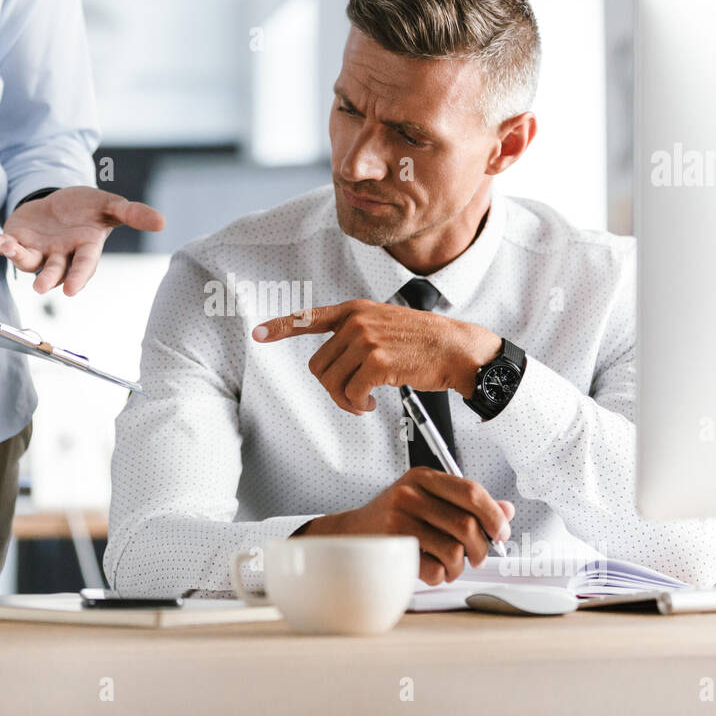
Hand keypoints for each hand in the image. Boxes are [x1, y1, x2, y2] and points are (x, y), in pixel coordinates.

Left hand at [0, 186, 164, 295]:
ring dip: (17, 257)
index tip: (70, 290)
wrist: (59, 202)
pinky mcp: (19, 242)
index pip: (84, 265)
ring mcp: (39, 252)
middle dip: (48, 278)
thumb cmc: (88, 208)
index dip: (78, 277)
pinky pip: (5, 246)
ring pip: (29, 262)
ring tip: (9, 247)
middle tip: (43, 288)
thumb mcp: (110, 205)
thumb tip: (162, 220)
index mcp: (85, 250)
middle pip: (55, 271)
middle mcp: (61, 256)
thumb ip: (133, 213)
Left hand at [253, 299, 502, 414]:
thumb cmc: (424, 342)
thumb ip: (357, 334)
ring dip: (345, 400)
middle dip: (332, 388)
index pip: (309, 318)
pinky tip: (372, 404)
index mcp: (355, 310)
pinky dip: (358, 406)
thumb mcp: (385, 323)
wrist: (457, 349)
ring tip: (363, 401)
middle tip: (353, 396)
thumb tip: (334, 361)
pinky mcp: (378, 361)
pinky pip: (351, 394)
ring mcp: (367, 340)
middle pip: (318, 366)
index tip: (258, 334)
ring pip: (331, 382)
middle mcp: (356, 322)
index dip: (280, 328)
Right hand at [299, 468, 514, 584]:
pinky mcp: (392, 546)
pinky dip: (441, 576)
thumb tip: (507, 511)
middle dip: (480, 547)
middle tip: (478, 556)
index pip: (471, 491)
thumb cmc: (393, 518)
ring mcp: (398, 520)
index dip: (493, 515)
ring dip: (460, 566)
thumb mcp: (428, 500)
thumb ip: (467, 504)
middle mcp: (410, 494)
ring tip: (452, 566)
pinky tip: (434, 571)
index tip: (501, 533)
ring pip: (453, 549)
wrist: (350, 535)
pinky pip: (434, 568)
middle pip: (466, 523)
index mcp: (423, 478)